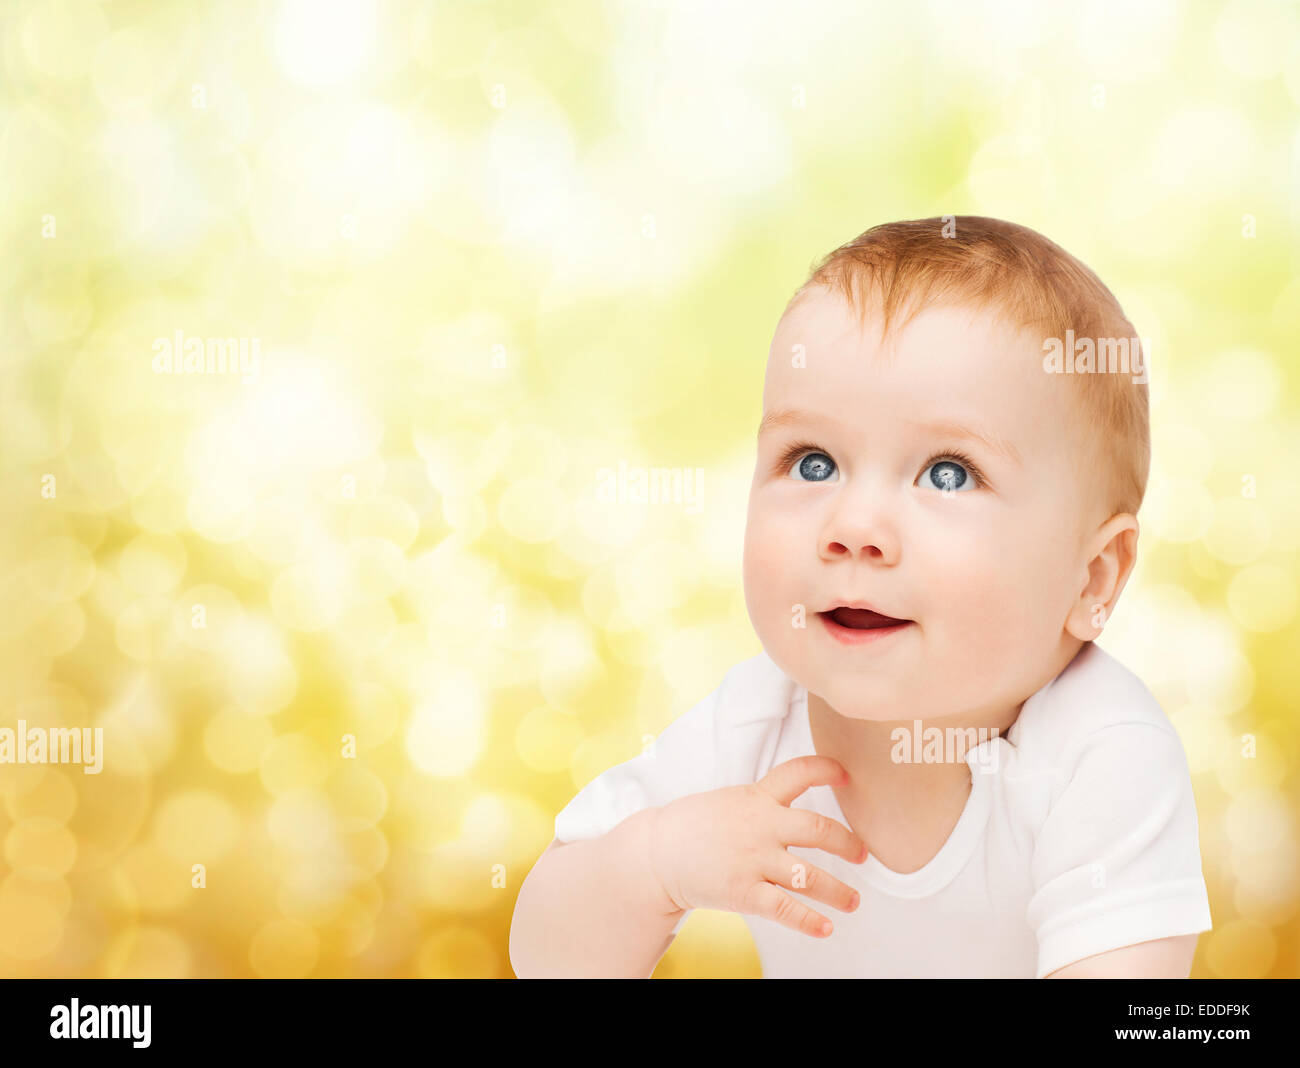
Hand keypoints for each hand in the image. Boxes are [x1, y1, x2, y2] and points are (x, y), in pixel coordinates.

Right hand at [646, 755, 868, 937]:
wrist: (654, 853)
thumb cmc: (689, 826)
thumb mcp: (727, 801)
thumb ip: (758, 802)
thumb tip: (787, 804)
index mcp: (755, 797)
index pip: (797, 773)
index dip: (825, 769)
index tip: (845, 774)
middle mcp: (761, 826)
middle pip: (818, 828)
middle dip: (847, 843)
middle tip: (863, 854)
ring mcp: (753, 859)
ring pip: (810, 875)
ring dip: (838, 891)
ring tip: (854, 901)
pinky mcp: (743, 891)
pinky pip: (785, 908)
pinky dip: (809, 921)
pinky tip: (826, 928)